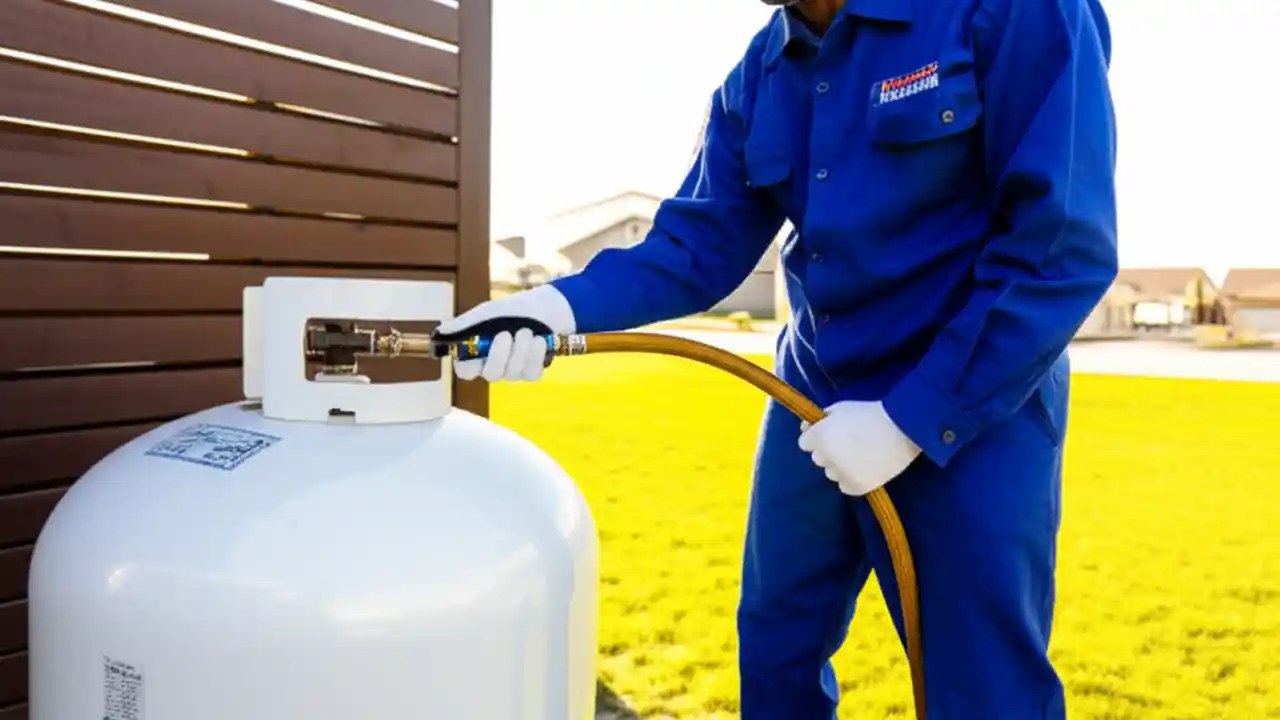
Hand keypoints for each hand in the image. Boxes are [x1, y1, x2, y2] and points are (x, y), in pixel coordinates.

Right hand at [433, 285, 575, 381]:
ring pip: (513, 373)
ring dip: (522, 348)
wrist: (545, 309)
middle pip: (490, 375)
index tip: (478, 346)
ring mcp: (512, 372)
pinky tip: (539, 340)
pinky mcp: (531, 373)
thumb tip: (440, 332)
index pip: (465, 371)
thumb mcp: (487, 313)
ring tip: (526, 330)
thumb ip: (465, 324)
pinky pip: (531, 373)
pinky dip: (536, 354)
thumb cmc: (512, 310)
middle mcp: (493, 366)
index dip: (468, 365)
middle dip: (501, 354)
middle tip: (508, 333)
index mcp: (477, 353)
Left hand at [798, 401, 921, 495]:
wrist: (903, 428)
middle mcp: (827, 457)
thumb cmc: (870, 413)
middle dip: (828, 451)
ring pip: (831, 473)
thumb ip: (820, 419)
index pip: (804, 443)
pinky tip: (865, 467)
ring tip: (860, 455)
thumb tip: (806, 429)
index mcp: (820, 436)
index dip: (816, 437)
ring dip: (839, 466)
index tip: (829, 433)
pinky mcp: (857, 487)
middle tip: (848, 444)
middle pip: (818, 458)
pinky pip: (845, 486)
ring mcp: (841, 474)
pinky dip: (851, 478)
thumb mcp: (841, 408)